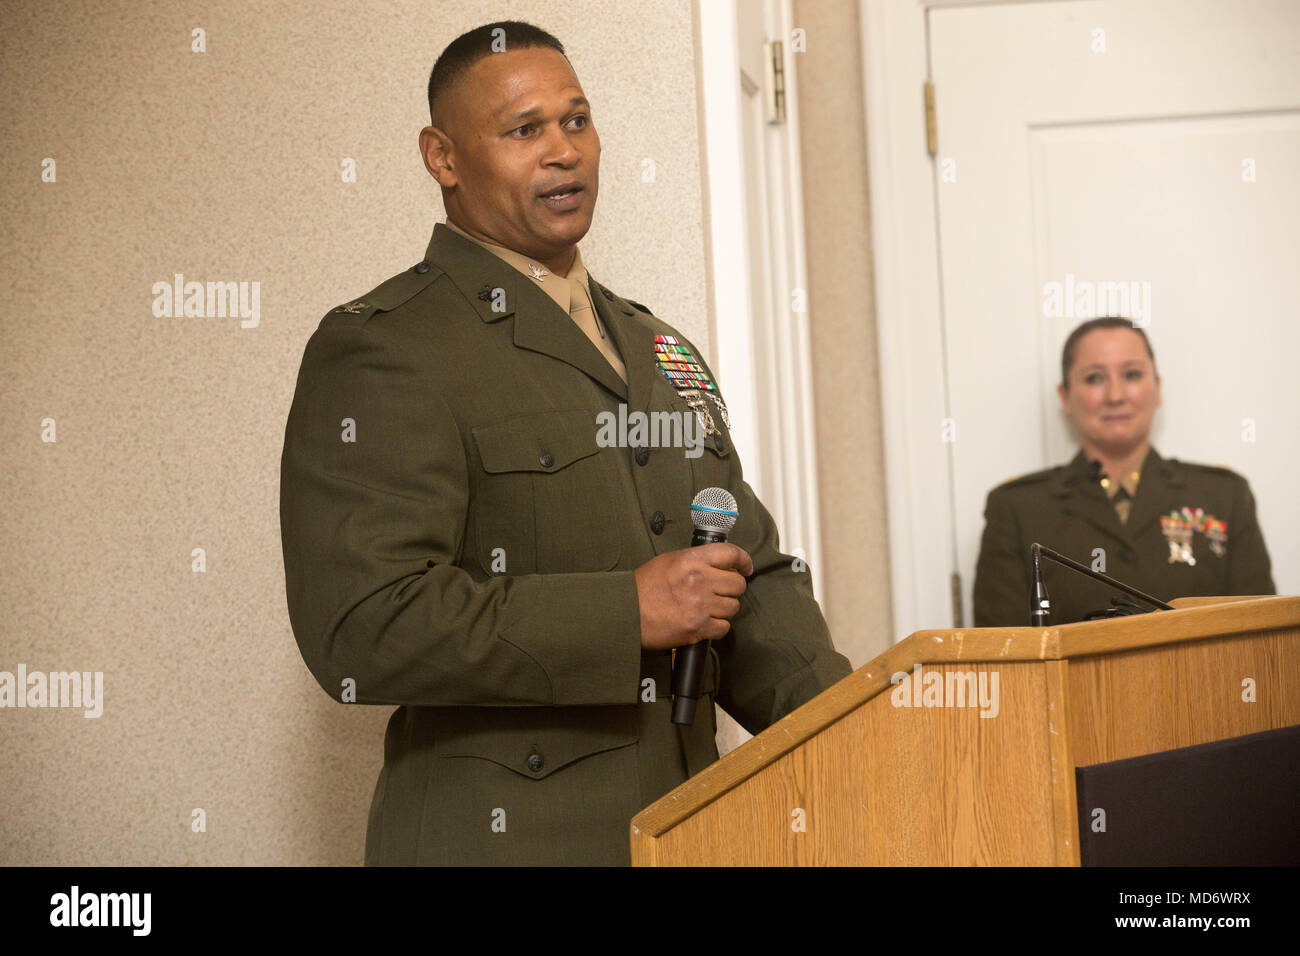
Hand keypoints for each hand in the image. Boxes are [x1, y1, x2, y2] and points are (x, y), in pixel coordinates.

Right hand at [634, 543, 752, 650]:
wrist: (626, 614)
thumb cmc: (644, 588)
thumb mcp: (669, 561)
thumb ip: (697, 560)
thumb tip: (721, 565)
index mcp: (691, 560)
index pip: (732, 554)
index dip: (744, 561)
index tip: (746, 567)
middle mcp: (699, 580)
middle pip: (738, 584)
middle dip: (732, 588)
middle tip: (720, 591)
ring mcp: (700, 605)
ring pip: (733, 606)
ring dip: (724, 608)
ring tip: (707, 608)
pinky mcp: (698, 628)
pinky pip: (724, 627)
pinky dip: (717, 626)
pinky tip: (704, 622)